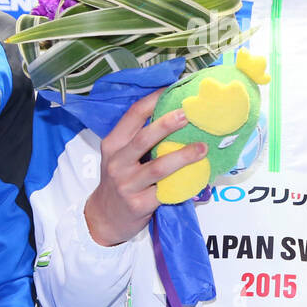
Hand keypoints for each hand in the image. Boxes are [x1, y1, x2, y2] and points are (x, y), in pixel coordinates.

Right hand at [84, 90, 205, 246]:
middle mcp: (117, 162)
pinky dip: (184, 182)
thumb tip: (173, 113)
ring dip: (183, 156)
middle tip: (187, 113)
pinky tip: (198, 175)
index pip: (133, 115)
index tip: (174, 89)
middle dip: (167, 124)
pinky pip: (166, 191)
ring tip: (202, 147)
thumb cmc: (119, 180)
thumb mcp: (119, 156)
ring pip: (158, 167)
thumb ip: (138, 138)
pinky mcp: (139, 204)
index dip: (154, 100)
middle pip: (144, 138)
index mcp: (113, 144)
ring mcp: (127, 185)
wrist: (104, 217)